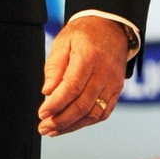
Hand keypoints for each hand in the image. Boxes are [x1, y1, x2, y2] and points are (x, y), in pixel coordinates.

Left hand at [38, 16, 127, 136]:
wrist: (111, 27)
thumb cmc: (82, 33)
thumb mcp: (63, 41)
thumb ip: (54, 67)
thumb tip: (47, 92)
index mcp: (88, 57)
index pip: (72, 87)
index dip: (57, 104)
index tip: (42, 114)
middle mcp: (104, 73)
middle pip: (83, 104)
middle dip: (62, 120)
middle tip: (44, 128)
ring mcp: (114, 83)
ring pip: (94, 113)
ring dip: (73, 125)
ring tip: (53, 130)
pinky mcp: (117, 90)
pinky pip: (103, 112)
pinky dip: (87, 122)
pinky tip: (71, 125)